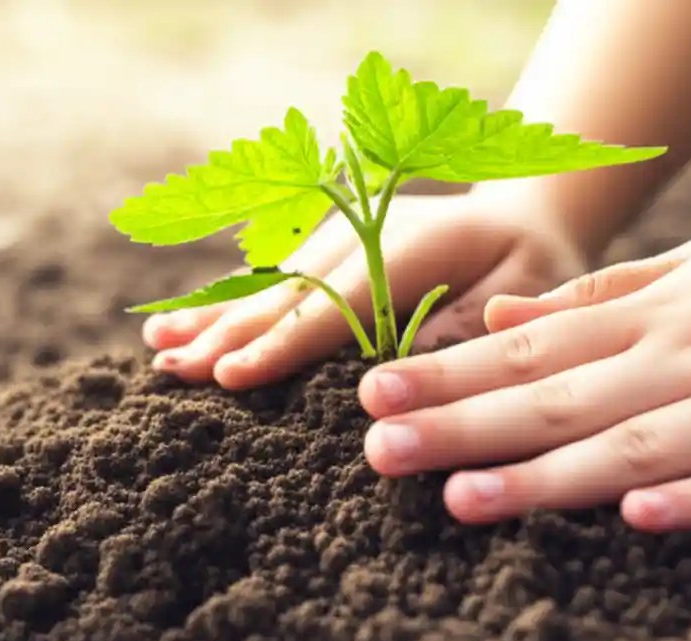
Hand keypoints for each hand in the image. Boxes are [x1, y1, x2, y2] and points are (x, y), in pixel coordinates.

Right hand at [144, 191, 586, 388]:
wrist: (524, 215)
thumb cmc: (533, 264)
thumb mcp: (529, 292)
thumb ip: (467, 327)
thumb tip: (404, 369)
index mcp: (410, 247)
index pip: (335, 304)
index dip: (282, 344)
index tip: (231, 375)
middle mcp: (360, 236)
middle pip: (287, 294)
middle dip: (228, 335)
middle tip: (175, 373)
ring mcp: (337, 240)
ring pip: (267, 287)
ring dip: (212, 319)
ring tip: (158, 349)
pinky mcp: (324, 253)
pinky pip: (269, 284)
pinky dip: (223, 307)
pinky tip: (176, 326)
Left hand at [358, 233, 690, 531]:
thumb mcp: (689, 271)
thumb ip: (593, 298)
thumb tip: (493, 319)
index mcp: (654, 316)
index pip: (534, 347)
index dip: (451, 372)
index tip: (375, 394)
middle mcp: (689, 360)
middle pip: (563, 398)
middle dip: (466, 425)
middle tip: (380, 449)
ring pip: (638, 447)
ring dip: (549, 475)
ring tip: (463, 498)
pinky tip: (637, 523)